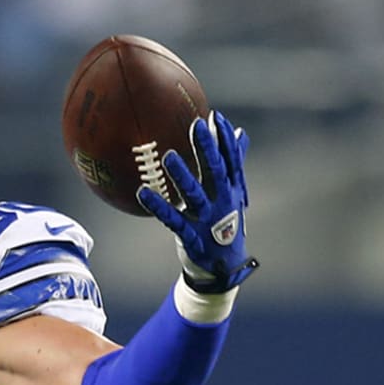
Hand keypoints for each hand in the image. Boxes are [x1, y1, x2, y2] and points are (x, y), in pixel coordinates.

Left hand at [137, 110, 257, 292]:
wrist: (224, 267)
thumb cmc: (224, 224)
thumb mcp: (232, 193)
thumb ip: (234, 162)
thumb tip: (240, 133)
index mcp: (230, 190)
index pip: (230, 160)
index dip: (224, 139)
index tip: (216, 116)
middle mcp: (221, 201)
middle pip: (214, 171)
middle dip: (206, 148)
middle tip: (197, 126)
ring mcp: (207, 220)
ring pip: (194, 194)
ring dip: (182, 175)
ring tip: (168, 156)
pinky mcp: (192, 236)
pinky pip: (172, 219)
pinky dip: (158, 206)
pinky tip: (143, 193)